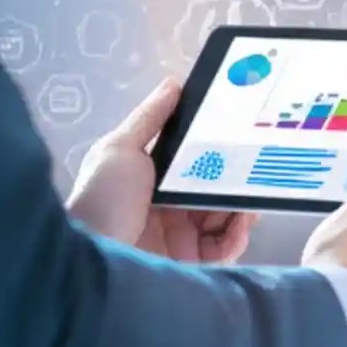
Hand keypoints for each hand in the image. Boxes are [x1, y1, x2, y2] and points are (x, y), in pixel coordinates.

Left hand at [66, 78, 256, 262]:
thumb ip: (150, 117)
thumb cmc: (101, 198)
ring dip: (243, 209)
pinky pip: (225, 248)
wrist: (90, 259)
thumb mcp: (120, 149)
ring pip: (225, 219)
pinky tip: (240, 225)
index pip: (195, 164)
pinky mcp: (190, 263)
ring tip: (251, 202)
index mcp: (152, 180)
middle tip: (256, 174)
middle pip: (215, 191)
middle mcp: (168, 208)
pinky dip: (238, 236)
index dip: (219, 155)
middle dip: (238, 183)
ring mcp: (180, 237)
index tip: (240, 142)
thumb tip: (174, 83)